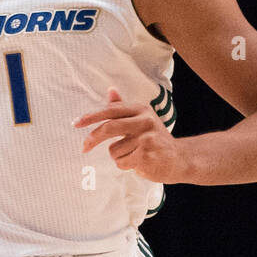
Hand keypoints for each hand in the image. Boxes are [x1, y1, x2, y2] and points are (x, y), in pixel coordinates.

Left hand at [73, 87, 190, 183]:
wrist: (179, 158)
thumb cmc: (155, 139)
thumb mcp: (141, 119)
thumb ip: (123, 107)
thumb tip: (110, 90)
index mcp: (140, 110)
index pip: (111, 110)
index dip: (92, 116)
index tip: (76, 123)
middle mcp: (145, 121)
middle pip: (109, 127)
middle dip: (93, 139)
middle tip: (84, 148)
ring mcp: (146, 138)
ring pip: (114, 150)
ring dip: (118, 157)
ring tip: (134, 155)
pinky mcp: (146, 155)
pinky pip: (121, 163)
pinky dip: (125, 166)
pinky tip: (138, 163)